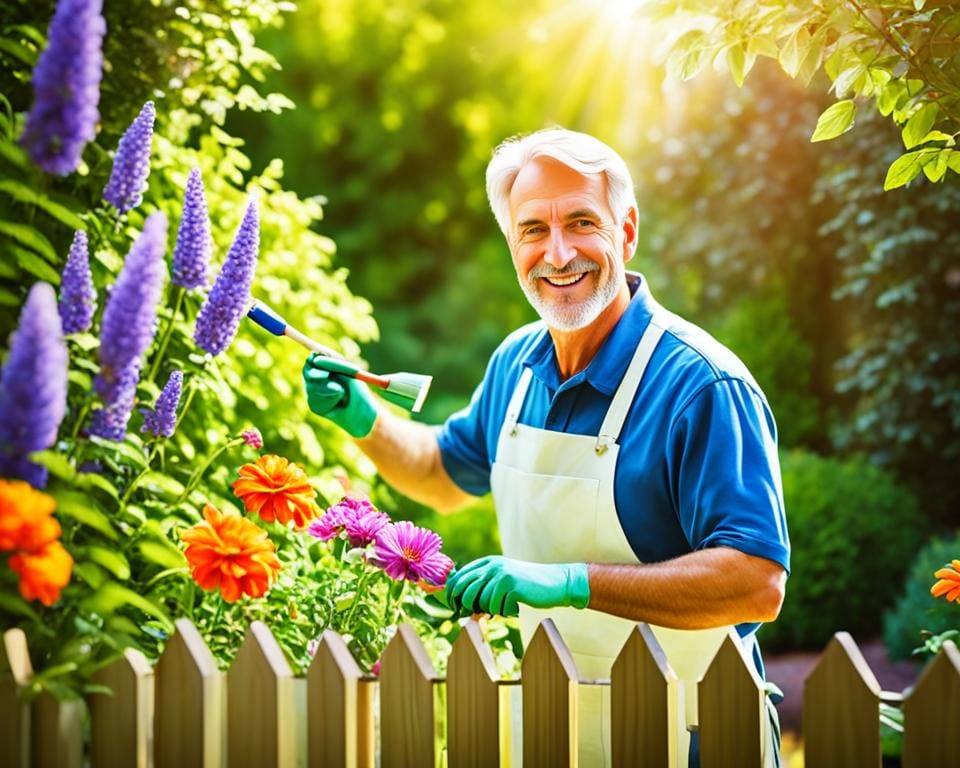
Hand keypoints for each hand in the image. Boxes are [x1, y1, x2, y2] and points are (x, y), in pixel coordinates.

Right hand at [302, 354, 376, 437]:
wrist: (364, 416)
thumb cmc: (361, 393)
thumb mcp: (352, 375)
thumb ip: (337, 364)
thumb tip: (320, 357)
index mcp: (330, 367)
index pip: (315, 357)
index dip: (315, 357)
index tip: (318, 359)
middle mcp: (321, 377)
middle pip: (307, 371)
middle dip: (315, 373)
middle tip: (325, 375)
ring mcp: (316, 391)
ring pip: (311, 386)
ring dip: (327, 389)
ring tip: (342, 394)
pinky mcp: (315, 404)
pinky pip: (314, 401)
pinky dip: (328, 401)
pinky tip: (337, 405)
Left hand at [445, 556, 589, 616]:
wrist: (556, 583)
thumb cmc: (526, 586)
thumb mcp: (502, 579)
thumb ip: (483, 585)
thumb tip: (457, 602)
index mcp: (487, 562)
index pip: (458, 577)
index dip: (452, 595)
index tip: (455, 609)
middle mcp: (492, 565)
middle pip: (464, 591)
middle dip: (465, 607)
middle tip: (475, 615)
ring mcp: (502, 574)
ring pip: (481, 603)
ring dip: (491, 610)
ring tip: (505, 606)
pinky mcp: (512, 586)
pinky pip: (496, 608)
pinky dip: (505, 611)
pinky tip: (517, 605)